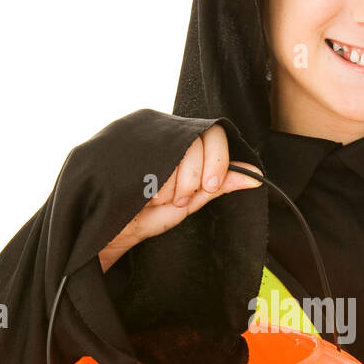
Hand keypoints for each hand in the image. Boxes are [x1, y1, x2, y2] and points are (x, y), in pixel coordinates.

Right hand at [98, 122, 261, 271]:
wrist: (108, 230)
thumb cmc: (147, 216)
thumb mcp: (191, 200)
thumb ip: (219, 184)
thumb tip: (255, 175)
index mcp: (180, 143)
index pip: (214, 134)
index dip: (217, 163)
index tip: (207, 188)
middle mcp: (163, 133)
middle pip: (201, 142)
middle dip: (194, 179)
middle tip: (176, 197)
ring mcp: (144, 136)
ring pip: (183, 151)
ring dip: (173, 185)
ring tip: (154, 196)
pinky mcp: (127, 143)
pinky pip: (160, 159)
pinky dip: (158, 184)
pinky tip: (144, 192)